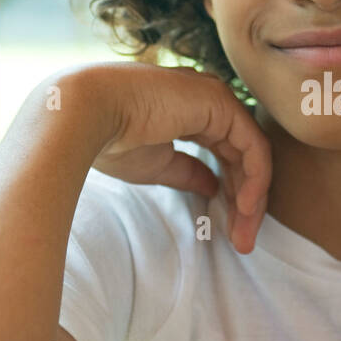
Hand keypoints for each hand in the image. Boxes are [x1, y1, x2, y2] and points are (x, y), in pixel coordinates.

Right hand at [80, 62, 271, 252]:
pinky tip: (244, 209)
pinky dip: (255, 180)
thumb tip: (214, 188)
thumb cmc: (111, 139)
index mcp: (191, 111)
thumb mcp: (158, 166)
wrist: (85, 117)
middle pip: (242, 156)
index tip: (229, 231)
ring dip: (252, 198)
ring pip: (252, 154)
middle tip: (243, 241)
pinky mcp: (222, 104)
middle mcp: (208, 101)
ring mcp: (217, 99)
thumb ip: (189, 173)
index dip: (231, 192)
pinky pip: (254, 148)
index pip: (226, 154)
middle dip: (245, 202)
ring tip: (244, 236)